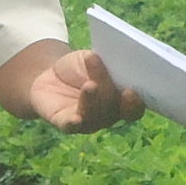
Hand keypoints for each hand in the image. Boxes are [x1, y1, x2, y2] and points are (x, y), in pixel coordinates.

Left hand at [28, 49, 144, 133]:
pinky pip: (71, 127)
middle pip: (113, 110)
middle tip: (102, 78)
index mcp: (120, 99)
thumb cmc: (79, 67)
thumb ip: (106, 61)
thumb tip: (119, 57)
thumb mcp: (93, 58)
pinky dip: (74, 124)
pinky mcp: (64, 123)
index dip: (135, 103)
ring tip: (89, 85)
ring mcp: (87, 121)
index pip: (134, 108)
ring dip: (92, 101)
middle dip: (108, 92)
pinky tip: (76, 119)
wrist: (50, 74)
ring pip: (94, 117)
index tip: (131, 91)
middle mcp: (107, 116)